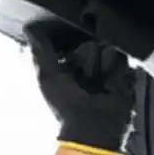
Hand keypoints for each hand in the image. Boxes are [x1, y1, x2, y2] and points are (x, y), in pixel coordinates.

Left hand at [27, 25, 134, 154]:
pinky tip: (111, 84)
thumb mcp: (47, 76)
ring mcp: (106, 69)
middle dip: (87, 60)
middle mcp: (87, 66)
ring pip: (106, 48)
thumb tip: (29, 28)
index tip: (67, 54)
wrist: (95, 127)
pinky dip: (116, 70)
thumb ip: (41, 51)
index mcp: (66, 66)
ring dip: (102, 67)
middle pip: (89, 44)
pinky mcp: (124, 73)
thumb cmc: (65, 104)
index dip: (69, 46)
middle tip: (85, 78)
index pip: (70, 40)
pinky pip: (122, 57)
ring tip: (100, 83)